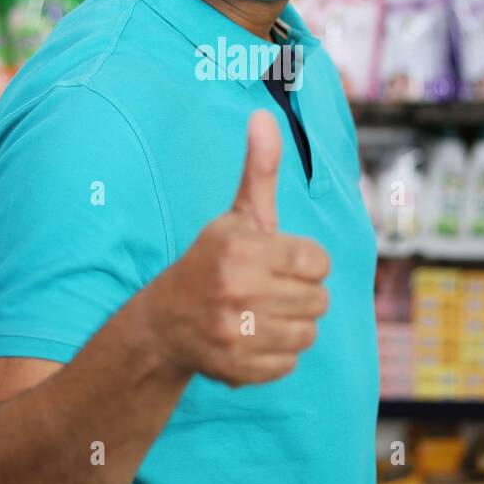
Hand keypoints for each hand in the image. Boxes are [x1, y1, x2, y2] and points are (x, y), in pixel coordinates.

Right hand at [141, 110, 329, 385]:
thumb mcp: (236, 215)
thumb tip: (264, 114)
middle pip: (318, 300)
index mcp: (242, 249)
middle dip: (300, 294)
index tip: (279, 261)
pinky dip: (276, 355)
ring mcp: (236, 333)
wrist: (165, 323)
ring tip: (263, 314)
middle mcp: (237, 291)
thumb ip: (258, 169)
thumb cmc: (214, 261)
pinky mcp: (237, 369)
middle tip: (269, 289)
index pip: (317, 261)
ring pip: (308, 333)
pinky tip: (252, 339)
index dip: (304, 261)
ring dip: (292, 325)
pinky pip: (290, 364)